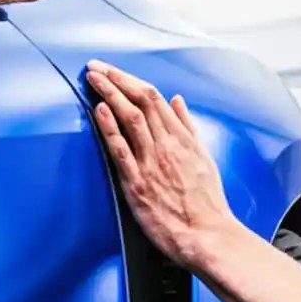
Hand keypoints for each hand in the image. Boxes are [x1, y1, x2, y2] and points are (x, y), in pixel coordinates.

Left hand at [84, 60, 241, 267]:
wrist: (208, 235)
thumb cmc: (206, 203)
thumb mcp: (203, 157)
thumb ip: (187, 127)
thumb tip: (177, 101)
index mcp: (182, 138)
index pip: (154, 98)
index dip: (130, 80)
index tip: (113, 71)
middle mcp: (167, 145)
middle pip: (140, 101)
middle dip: (115, 79)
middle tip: (95, 66)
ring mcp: (152, 162)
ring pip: (130, 118)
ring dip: (109, 93)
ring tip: (92, 78)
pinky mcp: (138, 183)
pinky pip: (122, 149)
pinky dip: (110, 127)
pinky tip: (99, 110)